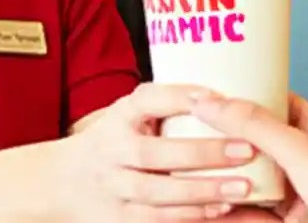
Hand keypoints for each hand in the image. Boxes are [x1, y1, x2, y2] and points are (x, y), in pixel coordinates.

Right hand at [55, 83, 262, 221]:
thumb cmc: (113, 141)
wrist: (62, 182)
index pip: (146, 100)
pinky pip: (156, 220)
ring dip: (202, 190)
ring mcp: (113, 188)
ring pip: (157, 193)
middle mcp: (111, 151)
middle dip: (203, 152)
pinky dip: (190, 216)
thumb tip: (227, 97)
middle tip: (246, 149)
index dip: (179, 97)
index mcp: (119, 117)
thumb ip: (166, 105)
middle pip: (154, 153)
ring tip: (242, 187)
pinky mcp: (118, 219)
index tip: (215, 96)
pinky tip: (221, 211)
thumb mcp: (128, 114)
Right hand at [193, 94, 307, 222]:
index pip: (276, 101)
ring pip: (247, 181)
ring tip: (189, 168)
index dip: (246, 92)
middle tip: (191, 129)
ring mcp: (293, 197)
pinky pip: (246, 215)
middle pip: (255, 144)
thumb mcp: (301, 152)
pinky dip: (224, 211)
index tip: (213, 88)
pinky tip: (205, 207)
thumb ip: (256, 125)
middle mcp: (304, 163)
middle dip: (225, 139)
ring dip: (221, 178)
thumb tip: (212, 101)